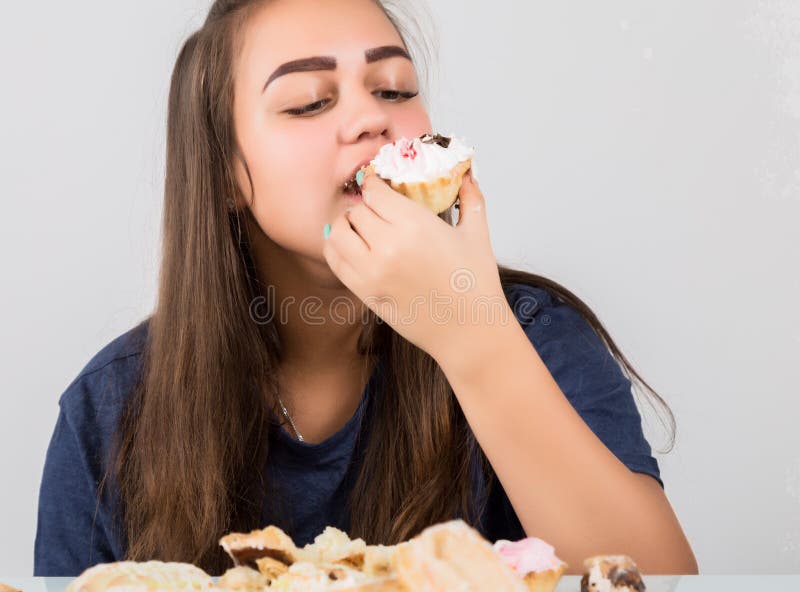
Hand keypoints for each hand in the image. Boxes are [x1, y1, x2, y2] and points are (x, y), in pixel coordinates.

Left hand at [322, 167, 507, 359]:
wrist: (469, 332)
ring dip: (345, 226)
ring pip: (337, 234)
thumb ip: (471, 198)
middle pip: (356, 211)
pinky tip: (350, 247)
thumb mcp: (478, 234)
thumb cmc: (476, 285)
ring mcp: (372, 271)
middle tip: (373, 209)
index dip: (373, 184)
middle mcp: (388, 245)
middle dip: (364, 207)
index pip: (374, 192)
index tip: (376, 184)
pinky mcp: (365, 293)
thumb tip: (466, 174)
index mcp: (415, 224)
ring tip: (358, 227)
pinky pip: (335, 262)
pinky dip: (336, 249)